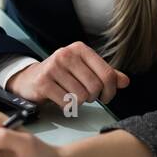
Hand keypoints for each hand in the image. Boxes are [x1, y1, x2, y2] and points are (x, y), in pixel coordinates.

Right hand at [7, 41, 129, 108]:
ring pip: (81, 96)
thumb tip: (125, 81)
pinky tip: (62, 101)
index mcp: (80, 49)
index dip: (111, 90)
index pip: (108, 73)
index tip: (106, 97)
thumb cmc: (62, 75)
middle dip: (94, 97)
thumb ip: (106, 75)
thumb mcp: (84, 70)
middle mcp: (66, 54)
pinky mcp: (43, 82)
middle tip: (87, 97)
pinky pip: (67, 102)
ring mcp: (53, 67)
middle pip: (95, 86)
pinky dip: (67, 107)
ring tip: (72, 97)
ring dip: (79, 102)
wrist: (30, 79)